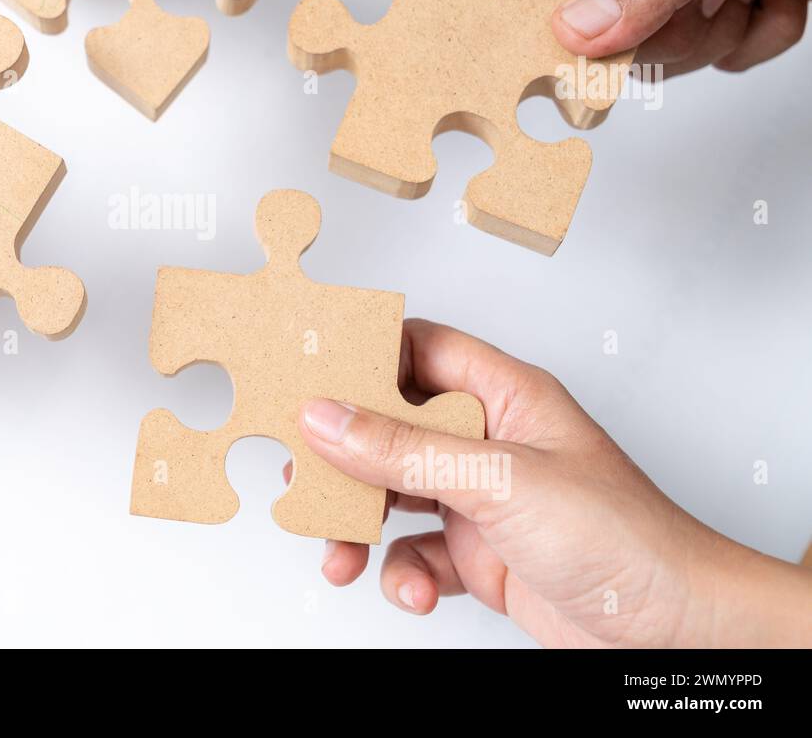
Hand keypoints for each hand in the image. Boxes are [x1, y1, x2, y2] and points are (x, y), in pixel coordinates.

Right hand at [295, 319, 811, 646]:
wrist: (675, 630)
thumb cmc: (625, 537)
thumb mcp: (498, 480)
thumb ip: (404, 449)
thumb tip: (327, 415)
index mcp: (505, 396)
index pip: (421, 351)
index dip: (365, 356)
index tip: (310, 373)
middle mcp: (489, 441)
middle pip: (392, 428)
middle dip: (346, 458)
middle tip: (305, 476)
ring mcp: (483, 498)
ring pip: (394, 495)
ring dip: (361, 526)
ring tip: (341, 551)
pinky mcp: (481, 553)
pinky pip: (416, 553)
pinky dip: (403, 573)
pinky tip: (416, 589)